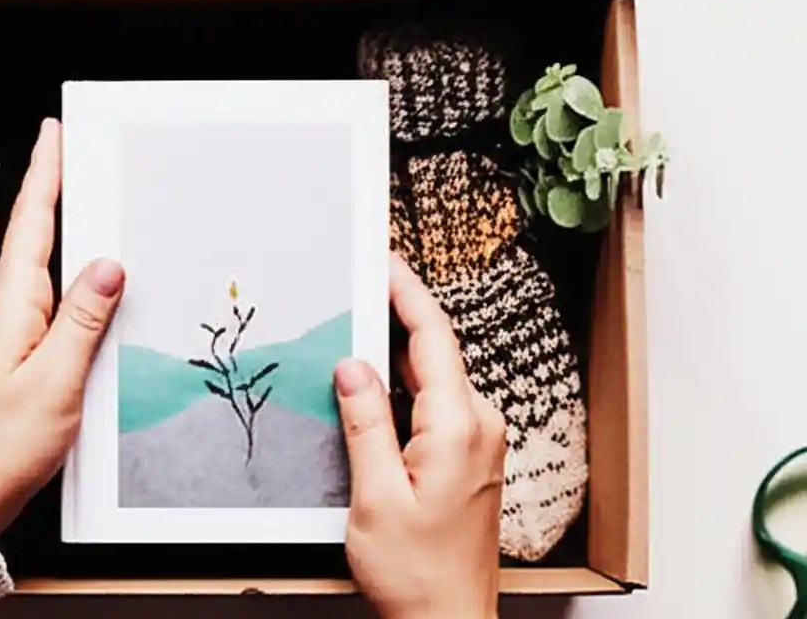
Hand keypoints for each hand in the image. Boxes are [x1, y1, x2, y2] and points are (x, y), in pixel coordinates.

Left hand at [0, 119, 124, 533]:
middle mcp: (3, 306)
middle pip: (35, 232)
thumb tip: (109, 268)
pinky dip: (68, 274)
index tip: (55, 133)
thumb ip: (84, 322)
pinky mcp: (15, 347)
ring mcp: (6, 326)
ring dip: (63, 229)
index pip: (31, 221)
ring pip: (43, 263)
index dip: (45, 173)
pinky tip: (87, 280)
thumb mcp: (56, 381)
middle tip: (81, 150)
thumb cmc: (3, 445)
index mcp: (11, 303)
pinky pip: (48, 295)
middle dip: (57, 188)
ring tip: (90, 199)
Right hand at [335, 253, 504, 618]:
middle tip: (355, 288)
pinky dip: (405, 389)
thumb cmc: (415, 573)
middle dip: (396, 316)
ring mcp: (480, 444)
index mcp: (458, 428)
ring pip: (434, 379)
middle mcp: (480, 428)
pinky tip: (373, 391)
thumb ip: (364, 423)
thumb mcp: (375, 496)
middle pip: (435, 352)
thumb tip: (352, 367)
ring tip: (354, 334)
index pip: (432, 338)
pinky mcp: (471, 460)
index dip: (407, 292)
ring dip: (396, 355)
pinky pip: (437, 406)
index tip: (385, 259)